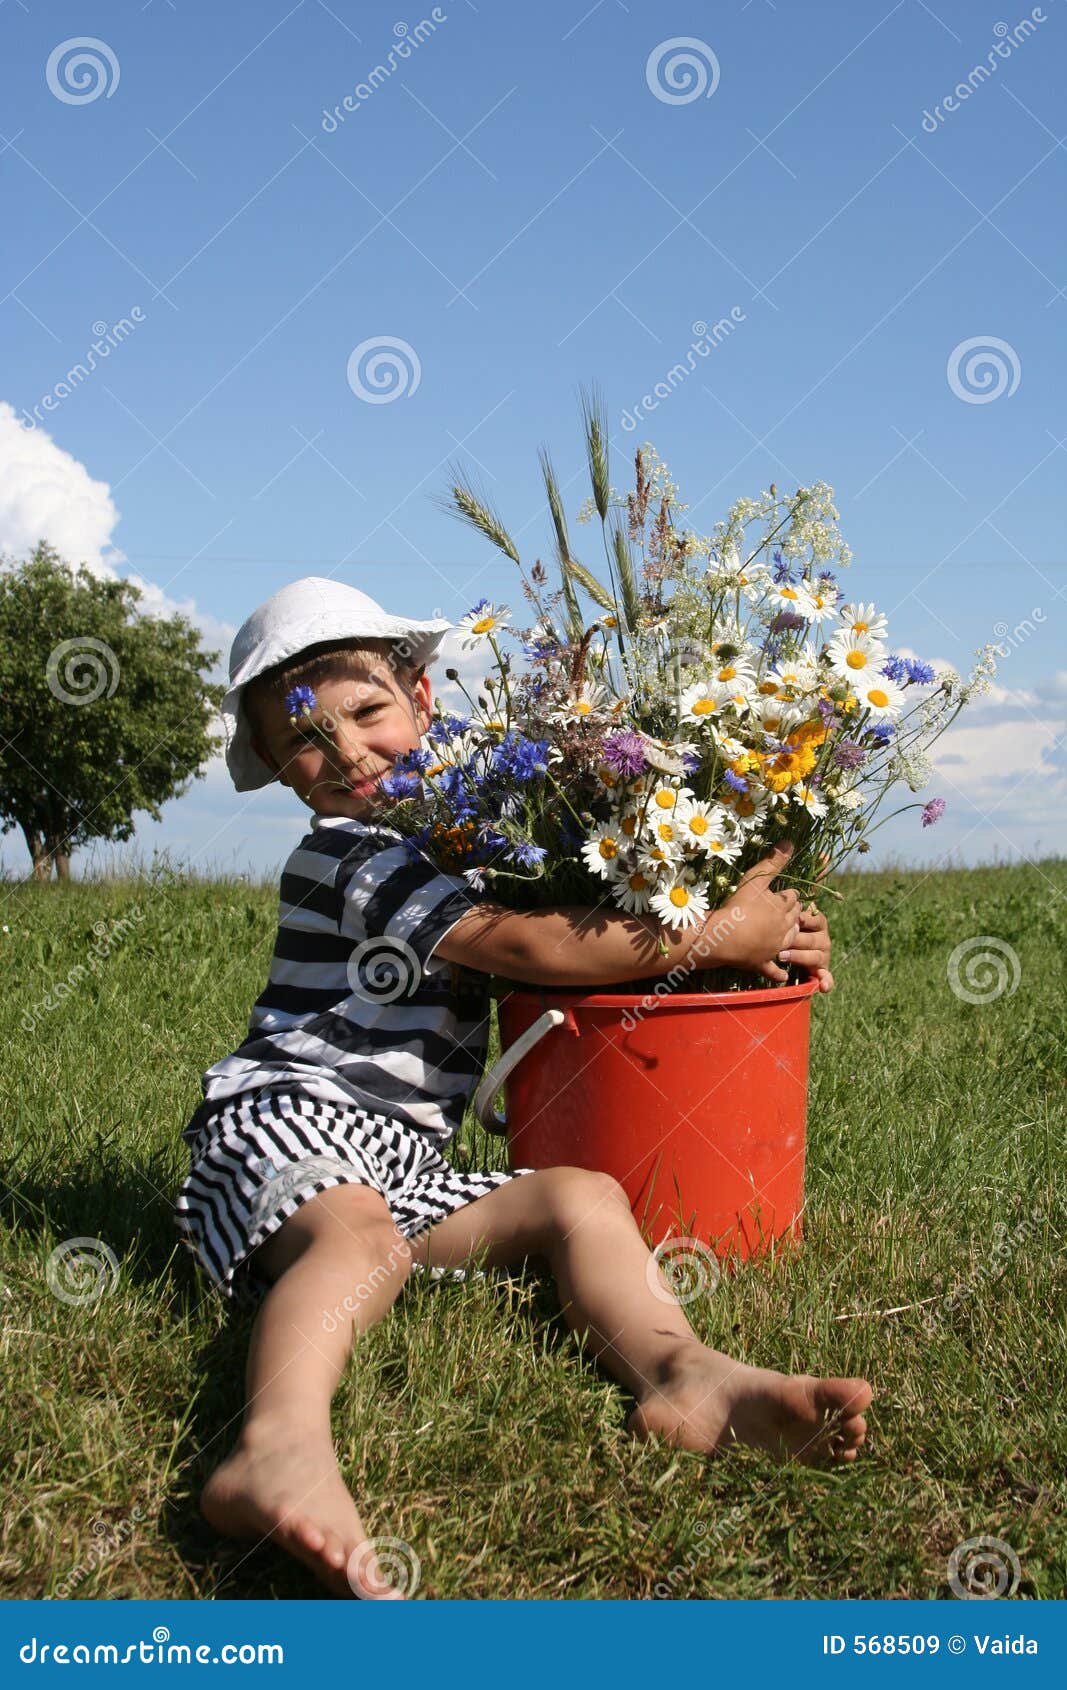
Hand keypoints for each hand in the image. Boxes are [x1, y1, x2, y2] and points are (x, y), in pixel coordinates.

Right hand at [708, 841, 801, 983]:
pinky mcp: (762, 963)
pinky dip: (779, 972)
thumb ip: (773, 862)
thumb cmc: (738, 907)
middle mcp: (783, 928)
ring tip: (787, 935)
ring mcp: (774, 948)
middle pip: (795, 919)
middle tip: (787, 912)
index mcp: (783, 908)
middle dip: (793, 914)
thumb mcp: (755, 880)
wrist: (723, 936)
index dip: (788, 894)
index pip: (793, 897)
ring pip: (789, 942)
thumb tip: (790, 842)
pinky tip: (782, 972)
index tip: (784, 893)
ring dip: (791, 939)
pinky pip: (774, 970)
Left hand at [779, 901, 834, 992]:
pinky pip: (827, 976)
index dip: (803, 920)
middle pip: (812, 938)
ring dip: (799, 957)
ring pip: (815, 956)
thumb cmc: (786, 929)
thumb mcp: (788, 916)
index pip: (814, 919)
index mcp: (818, 922)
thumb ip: (790, 905)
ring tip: (782, 957)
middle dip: (795, 940)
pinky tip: (823, 987)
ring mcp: (823, 954)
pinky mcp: (822, 969)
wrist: (791, 950)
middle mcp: (823, 938)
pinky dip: (826, 981)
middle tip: (778, 940)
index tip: (795, 919)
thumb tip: (794, 891)